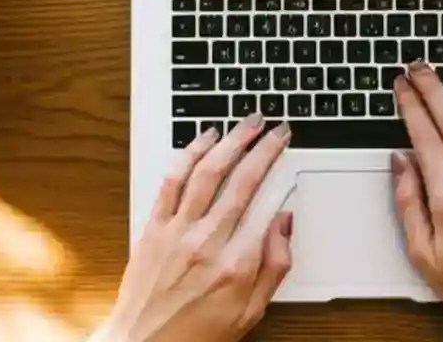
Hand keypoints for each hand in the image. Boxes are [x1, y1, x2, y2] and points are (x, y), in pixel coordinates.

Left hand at [92, 114, 292, 341]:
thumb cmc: (197, 336)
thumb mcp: (251, 314)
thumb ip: (274, 268)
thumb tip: (284, 225)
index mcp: (236, 265)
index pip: (266, 206)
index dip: (280, 174)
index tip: (289, 154)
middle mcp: (206, 243)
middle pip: (241, 181)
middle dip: (263, 148)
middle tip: (276, 128)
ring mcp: (176, 232)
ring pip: (206, 173)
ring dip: (229, 142)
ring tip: (245, 123)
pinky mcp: (153, 228)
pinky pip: (171, 182)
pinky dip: (188, 155)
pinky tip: (204, 140)